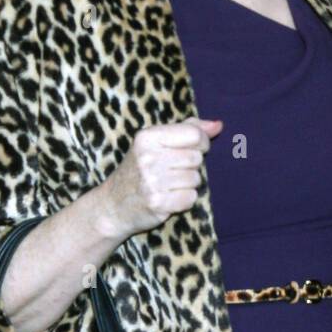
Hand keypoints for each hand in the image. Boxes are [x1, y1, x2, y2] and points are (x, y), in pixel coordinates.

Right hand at [97, 116, 223, 239]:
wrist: (113, 206)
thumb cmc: (140, 169)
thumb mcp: (156, 142)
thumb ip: (188, 129)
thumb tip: (218, 125)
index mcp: (147, 137)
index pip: (194, 135)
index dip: (202, 143)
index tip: (193, 149)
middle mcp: (148, 157)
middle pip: (196, 158)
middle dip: (191, 166)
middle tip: (172, 171)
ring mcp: (152, 181)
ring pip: (195, 179)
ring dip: (187, 184)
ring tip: (168, 185)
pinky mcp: (157, 203)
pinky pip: (191, 198)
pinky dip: (184, 200)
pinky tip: (168, 198)